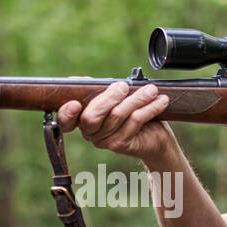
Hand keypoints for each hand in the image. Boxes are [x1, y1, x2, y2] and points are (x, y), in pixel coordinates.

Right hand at [56, 81, 174, 162]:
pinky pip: (134, 122)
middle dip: (109, 98)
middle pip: (91, 117)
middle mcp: (90, 133)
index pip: (66, 121)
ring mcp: (104, 141)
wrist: (154, 137)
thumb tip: (84, 81)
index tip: (74, 103)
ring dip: (137, 99)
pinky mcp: (121, 144)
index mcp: (82, 120)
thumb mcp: (115, 98)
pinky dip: (149, 108)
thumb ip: (100, 91)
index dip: (66, 114)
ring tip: (151, 90)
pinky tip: (160, 101)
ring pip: (117, 116)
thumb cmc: (132, 113)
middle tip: (124, 86)